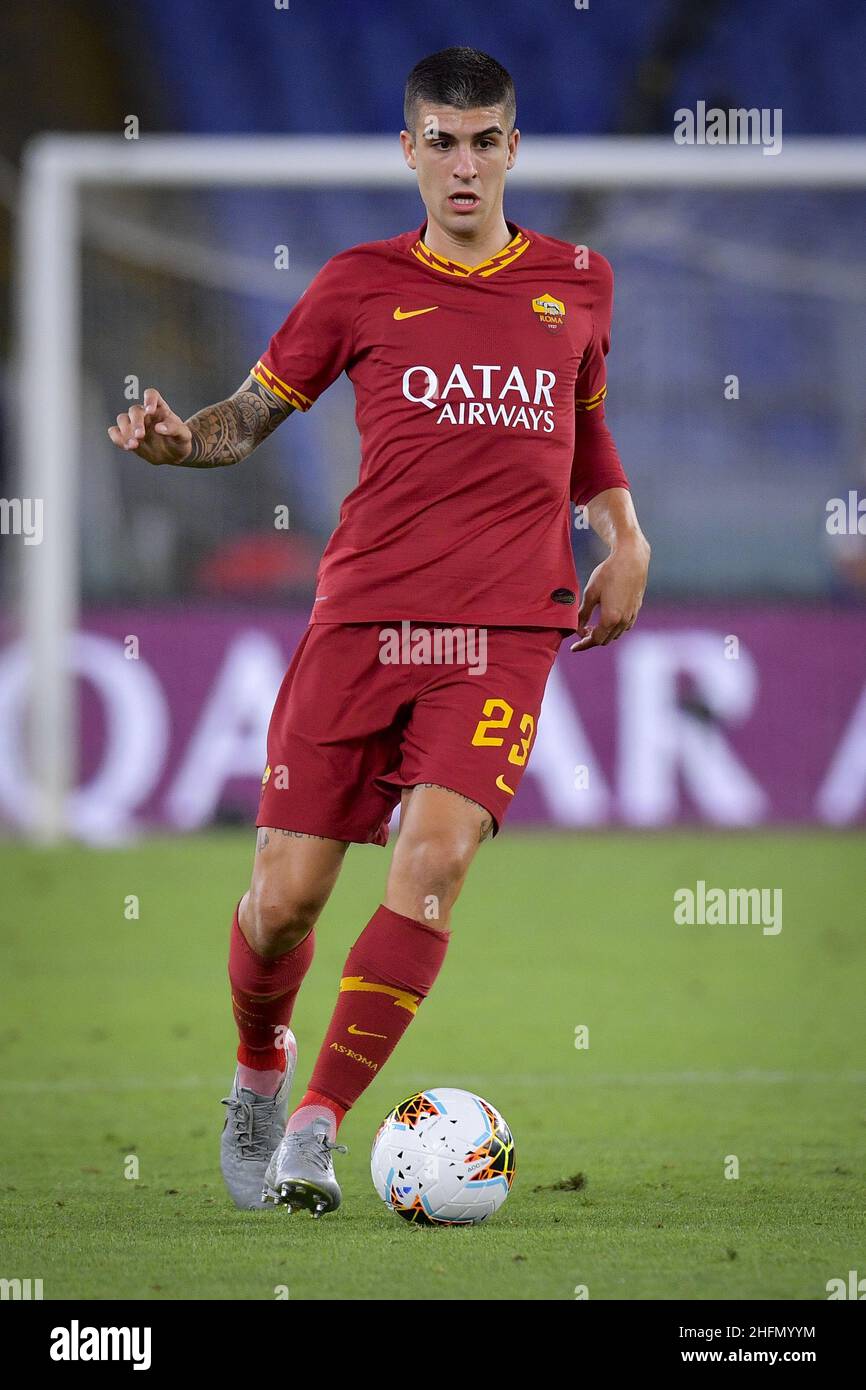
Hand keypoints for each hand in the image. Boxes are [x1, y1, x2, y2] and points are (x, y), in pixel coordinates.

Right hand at [108, 387, 191, 464]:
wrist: (174, 455)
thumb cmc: (180, 441)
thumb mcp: (184, 435)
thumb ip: (175, 429)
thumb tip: (159, 428)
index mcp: (159, 408)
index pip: (151, 395)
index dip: (148, 399)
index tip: (150, 410)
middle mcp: (145, 414)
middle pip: (134, 410)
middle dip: (136, 422)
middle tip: (140, 436)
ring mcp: (135, 424)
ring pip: (122, 419)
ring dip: (125, 431)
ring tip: (134, 445)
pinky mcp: (128, 436)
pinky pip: (115, 432)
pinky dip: (117, 438)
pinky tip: (127, 446)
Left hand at [570, 537, 649, 651]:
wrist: (632, 559)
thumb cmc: (609, 573)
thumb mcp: (590, 593)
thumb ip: (583, 614)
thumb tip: (577, 628)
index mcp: (610, 619)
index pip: (595, 640)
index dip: (583, 644)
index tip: (573, 647)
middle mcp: (623, 621)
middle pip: (606, 640)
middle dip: (592, 639)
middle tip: (581, 632)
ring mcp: (632, 615)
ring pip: (616, 634)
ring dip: (604, 634)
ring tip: (592, 626)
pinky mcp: (636, 609)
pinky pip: (624, 626)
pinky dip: (614, 628)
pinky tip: (607, 618)